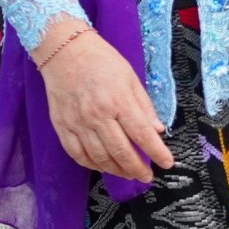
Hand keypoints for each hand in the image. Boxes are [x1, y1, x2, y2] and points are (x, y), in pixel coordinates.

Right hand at [39, 27, 175, 182]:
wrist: (64, 51)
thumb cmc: (101, 61)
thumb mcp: (130, 77)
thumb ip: (144, 106)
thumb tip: (157, 130)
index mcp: (119, 101)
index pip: (142, 134)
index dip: (157, 152)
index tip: (167, 163)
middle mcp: (98, 115)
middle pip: (121, 151)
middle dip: (137, 168)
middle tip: (146, 176)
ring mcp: (78, 123)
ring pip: (100, 157)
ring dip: (116, 170)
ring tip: (128, 174)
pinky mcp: (62, 126)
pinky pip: (77, 154)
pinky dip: (92, 165)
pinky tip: (103, 166)